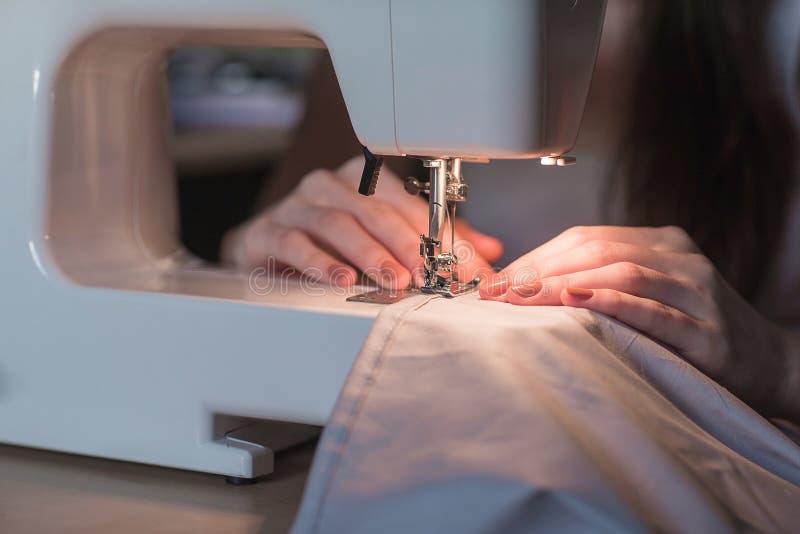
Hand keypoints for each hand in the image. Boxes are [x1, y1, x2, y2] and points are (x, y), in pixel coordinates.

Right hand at [222, 156, 502, 288]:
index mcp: (363, 180)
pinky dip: (321, 262)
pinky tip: (342, 279)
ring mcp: (297, 206)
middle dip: (407, 244)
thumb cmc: (330, 242)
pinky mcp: (268, 231)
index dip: (439, 234)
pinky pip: (296, 242)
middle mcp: (330, 186)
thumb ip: (435, 242)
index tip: (463, 267)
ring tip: (393, 280)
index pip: (407, 203)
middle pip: (375, 210)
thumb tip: (489, 252)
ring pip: (339, 224)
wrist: (266, 249)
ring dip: (370, 255)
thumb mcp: (385, 238)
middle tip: (428, 273)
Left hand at [480, 225, 796, 416]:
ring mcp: (696, 291)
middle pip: (595, 250)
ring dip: (563, 282)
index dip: (534, 257)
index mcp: (661, 243)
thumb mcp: (649, 295)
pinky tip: (577, 299)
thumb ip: (601, 283)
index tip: (494, 280)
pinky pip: (654, 309)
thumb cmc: (695, 332)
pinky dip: (612, 302)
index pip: (584, 238)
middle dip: (538, 270)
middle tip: (495, 292)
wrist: (769, 365)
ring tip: (521, 297)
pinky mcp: (707, 331)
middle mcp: (679, 259)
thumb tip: (527, 289)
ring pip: (621, 271)